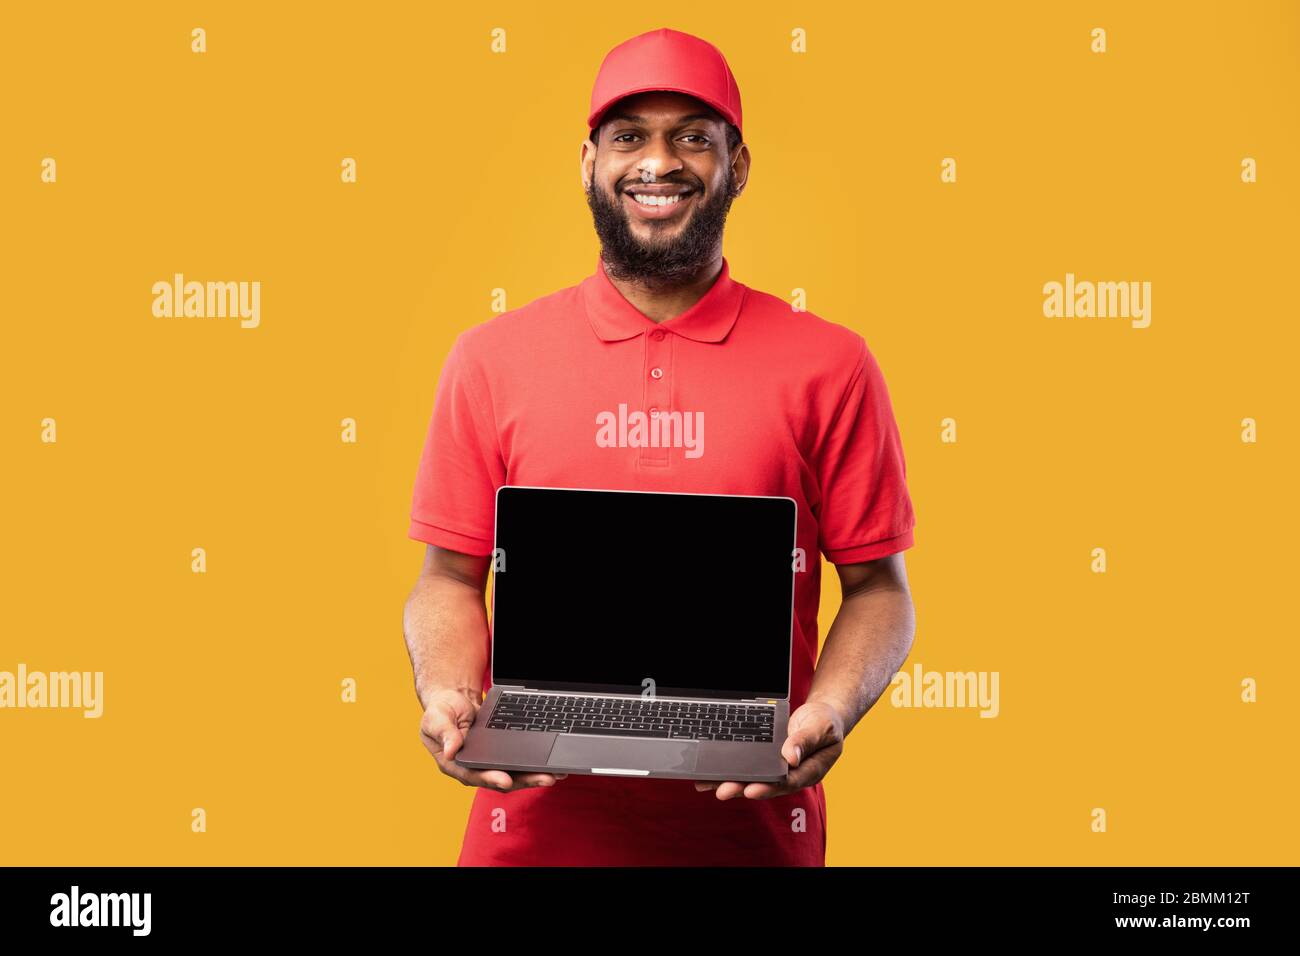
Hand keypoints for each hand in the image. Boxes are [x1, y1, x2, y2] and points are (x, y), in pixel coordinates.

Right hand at [420, 687, 567, 790]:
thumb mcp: (437, 718)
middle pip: (500, 780)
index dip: (490, 779)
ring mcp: (488, 764)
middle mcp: (473, 769)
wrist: (453, 701)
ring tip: (554, 774)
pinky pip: (518, 764)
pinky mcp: (501, 758)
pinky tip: (551, 764)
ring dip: (534, 776)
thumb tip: (450, 751)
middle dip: (524, 780)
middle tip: (545, 778)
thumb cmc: (442, 710)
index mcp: (454, 764)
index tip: (506, 780)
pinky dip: (534, 765)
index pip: (474, 775)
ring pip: (513, 775)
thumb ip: (444, 733)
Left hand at [693, 699, 844, 799]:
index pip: (787, 782)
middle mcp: (792, 775)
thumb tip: (790, 757)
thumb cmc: (825, 722)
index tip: (750, 790)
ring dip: (730, 781)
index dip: (769, 787)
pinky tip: (710, 773)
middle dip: (742, 787)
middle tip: (722, 791)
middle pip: (765, 785)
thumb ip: (806, 741)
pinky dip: (730, 770)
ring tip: (706, 783)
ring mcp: (778, 770)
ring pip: (752, 779)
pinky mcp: (767, 763)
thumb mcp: (821, 727)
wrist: (822, 716)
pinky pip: (748, 768)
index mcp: (809, 770)